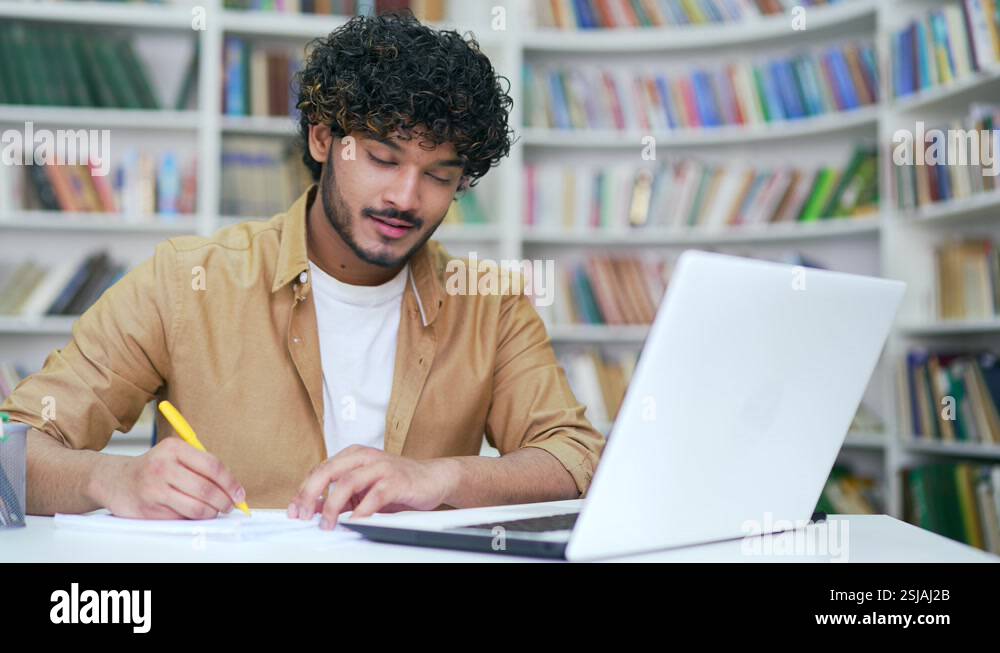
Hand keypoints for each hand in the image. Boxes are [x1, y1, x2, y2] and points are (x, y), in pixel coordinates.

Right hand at [95, 437, 245, 519]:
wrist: (115, 480)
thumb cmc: (154, 467)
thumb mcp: (175, 454)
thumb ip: (202, 466)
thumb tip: (233, 488)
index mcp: (174, 448)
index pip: (213, 466)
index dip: (230, 483)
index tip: (239, 493)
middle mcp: (162, 467)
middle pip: (207, 490)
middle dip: (225, 501)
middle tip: (230, 506)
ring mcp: (154, 490)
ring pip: (196, 508)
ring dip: (211, 513)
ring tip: (214, 511)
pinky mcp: (148, 510)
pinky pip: (181, 518)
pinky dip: (192, 519)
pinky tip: (191, 512)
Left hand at [287, 445, 459, 529]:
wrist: (433, 478)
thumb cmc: (397, 483)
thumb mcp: (363, 490)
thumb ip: (339, 497)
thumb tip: (312, 509)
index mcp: (353, 455)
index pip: (320, 470)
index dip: (303, 491)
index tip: (294, 511)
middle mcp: (365, 457)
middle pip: (328, 471)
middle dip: (310, 495)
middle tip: (302, 516)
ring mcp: (381, 467)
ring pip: (347, 482)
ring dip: (332, 506)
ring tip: (327, 524)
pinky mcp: (397, 480)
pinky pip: (375, 496)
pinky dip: (362, 512)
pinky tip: (354, 523)